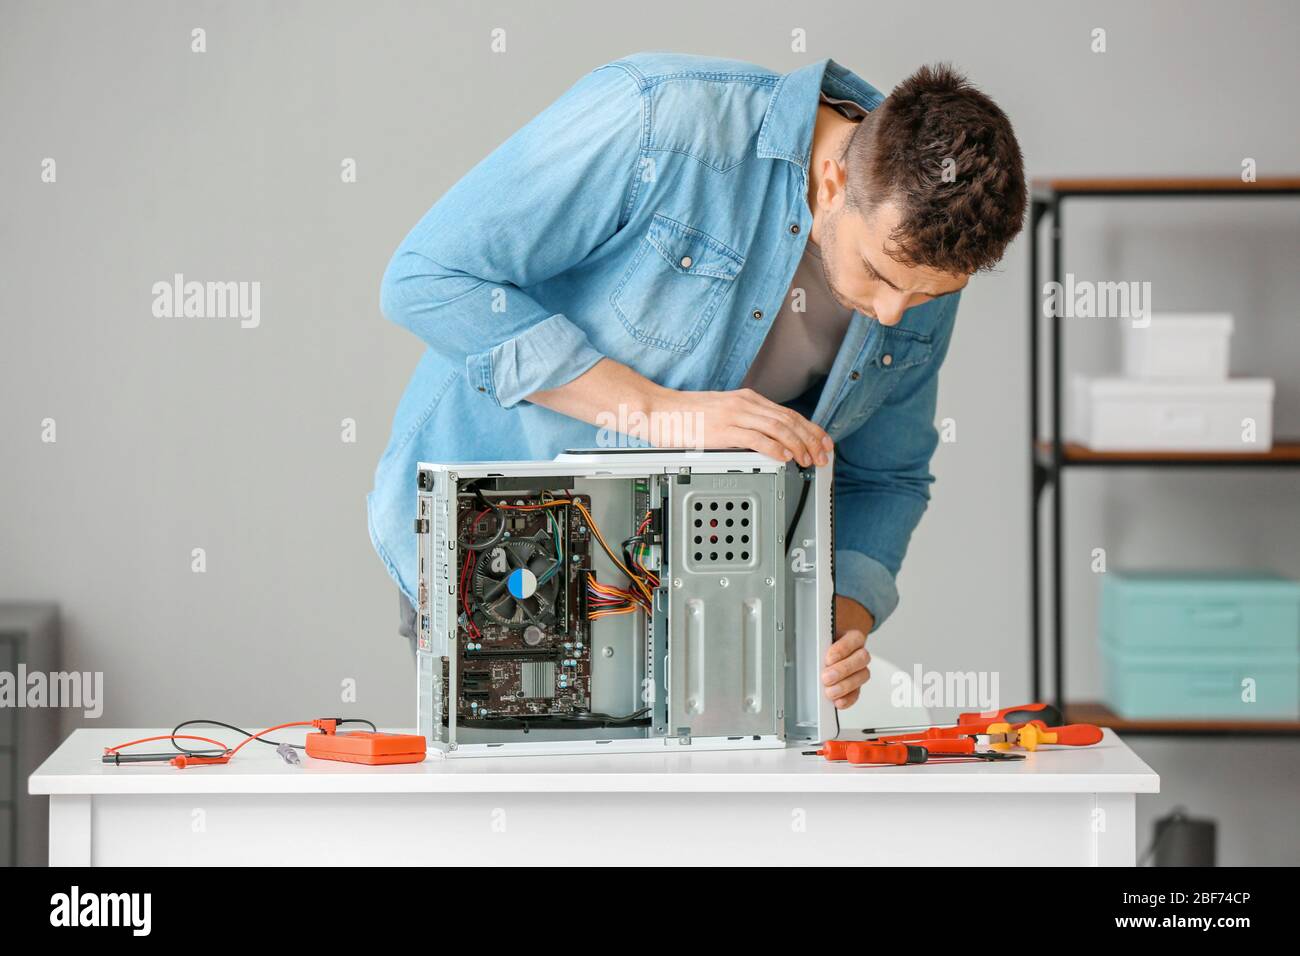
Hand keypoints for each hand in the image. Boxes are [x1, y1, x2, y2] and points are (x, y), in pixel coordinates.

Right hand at [650, 385, 832, 466]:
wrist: (660, 409)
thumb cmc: (687, 414)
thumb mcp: (723, 412)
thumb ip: (746, 422)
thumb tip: (768, 439)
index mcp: (748, 399)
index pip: (788, 414)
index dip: (811, 429)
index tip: (823, 442)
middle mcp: (745, 404)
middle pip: (789, 421)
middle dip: (810, 439)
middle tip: (823, 455)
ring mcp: (734, 415)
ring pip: (777, 428)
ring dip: (797, 445)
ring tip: (808, 459)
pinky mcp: (723, 429)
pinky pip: (755, 438)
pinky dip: (774, 448)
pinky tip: (784, 457)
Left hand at [823, 595, 874, 708]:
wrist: (828, 650)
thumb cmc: (825, 644)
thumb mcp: (821, 638)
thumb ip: (818, 642)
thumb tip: (804, 647)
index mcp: (853, 638)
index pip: (854, 639)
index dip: (842, 649)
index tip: (828, 658)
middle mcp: (859, 653)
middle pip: (861, 659)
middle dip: (842, 670)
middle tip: (826, 677)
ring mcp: (859, 670)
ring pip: (862, 676)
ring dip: (845, 685)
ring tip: (830, 691)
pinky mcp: (856, 685)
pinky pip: (857, 693)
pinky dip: (847, 698)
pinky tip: (837, 701)